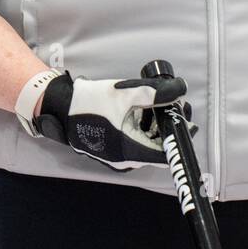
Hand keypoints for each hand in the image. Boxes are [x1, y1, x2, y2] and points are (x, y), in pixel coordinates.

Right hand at [32, 72, 195, 170]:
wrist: (60, 107)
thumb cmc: (91, 102)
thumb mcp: (126, 93)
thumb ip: (156, 93)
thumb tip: (181, 88)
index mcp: (128, 151)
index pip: (165, 153)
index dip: (178, 135)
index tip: (187, 119)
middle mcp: (124, 159)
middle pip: (157, 146)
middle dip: (169, 125)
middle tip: (177, 104)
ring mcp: (117, 156)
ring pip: (147, 142)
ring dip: (157, 123)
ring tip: (163, 102)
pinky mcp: (113, 149)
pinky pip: (136, 140)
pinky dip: (144, 126)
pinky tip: (146, 108)